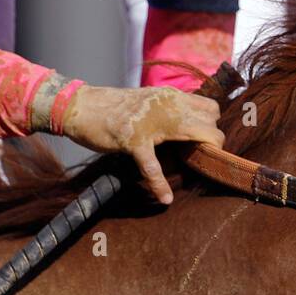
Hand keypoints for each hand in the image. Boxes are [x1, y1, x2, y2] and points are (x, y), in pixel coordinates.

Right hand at [62, 85, 223, 204]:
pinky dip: (159, 184)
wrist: (81, 106)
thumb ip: (170, 109)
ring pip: (191, 134)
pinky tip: (165, 198)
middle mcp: (167, 105)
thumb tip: (190, 123)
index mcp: (171, 96)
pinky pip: (152, 166)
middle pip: (209, 121)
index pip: (211, 107)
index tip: (208, 141)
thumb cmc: (115, 108)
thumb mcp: (150, 101)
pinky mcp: (132, 140)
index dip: (214, 125)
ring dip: (201, 154)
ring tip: (201, 169)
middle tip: (206, 157)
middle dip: (214, 141)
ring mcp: (150, 122)